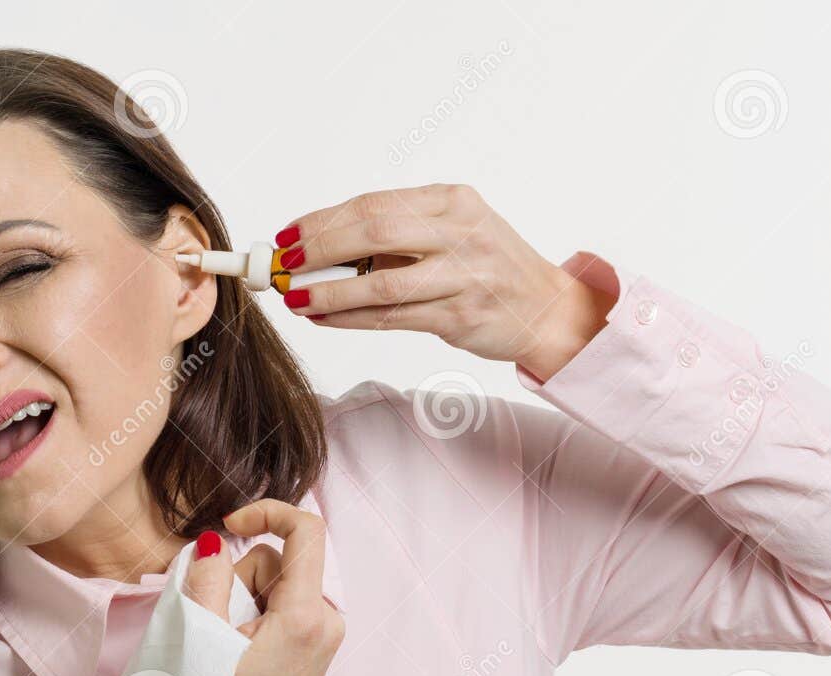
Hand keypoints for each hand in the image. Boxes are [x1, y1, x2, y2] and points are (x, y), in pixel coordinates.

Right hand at [180, 500, 345, 675]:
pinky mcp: (315, 648)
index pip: (306, 530)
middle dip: (241, 576)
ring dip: (245, 600)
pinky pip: (283, 606)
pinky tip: (238, 652)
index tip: (228, 526)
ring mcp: (325, 637)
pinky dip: (256, 615)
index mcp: (305, 616)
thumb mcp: (199, 640)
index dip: (266, 512)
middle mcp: (327, 622)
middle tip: (218, 625)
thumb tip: (212, 542)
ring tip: (226, 647)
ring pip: (279, 583)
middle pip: (281, 559)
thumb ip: (206, 579)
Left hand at [272, 183, 614, 380]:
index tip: (288, 234)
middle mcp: (460, 233)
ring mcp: (462, 276)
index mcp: (453, 202)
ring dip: (327, 293)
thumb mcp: (455, 232)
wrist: (548, 310)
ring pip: (378, 284)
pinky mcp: (459, 316)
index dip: (323, 220)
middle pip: (372, 233)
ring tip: (294, 297)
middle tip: (281, 264)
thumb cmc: (492, 269)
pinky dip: (349, 319)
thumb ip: (402, 233)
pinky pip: (391, 318)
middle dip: (318, 249)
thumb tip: (324, 246)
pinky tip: (322, 318)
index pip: (374, 204)